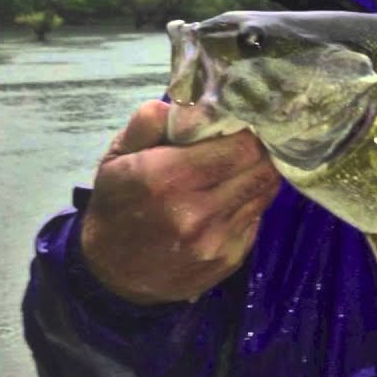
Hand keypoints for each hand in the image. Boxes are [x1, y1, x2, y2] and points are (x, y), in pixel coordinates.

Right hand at [79, 100, 280, 304]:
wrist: (111, 275)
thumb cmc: (116, 206)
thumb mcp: (116, 157)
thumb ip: (148, 123)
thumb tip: (187, 100)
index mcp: (167, 178)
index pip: (240, 145)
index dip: (246, 130)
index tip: (239, 124)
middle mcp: (196, 212)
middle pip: (261, 167)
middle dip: (258, 150)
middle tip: (246, 143)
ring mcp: (216, 241)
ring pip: (265, 192)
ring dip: (256, 175)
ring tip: (239, 168)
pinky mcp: (229, 260)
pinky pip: (256, 218)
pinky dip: (249, 203)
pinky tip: (228, 200)